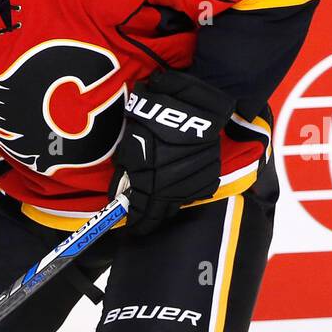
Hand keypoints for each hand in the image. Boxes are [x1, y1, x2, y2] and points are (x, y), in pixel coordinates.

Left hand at [109, 69, 234, 236]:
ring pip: (178, 203)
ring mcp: (193, 184)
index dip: (136, 223)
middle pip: (161, 214)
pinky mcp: (210, 174)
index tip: (131, 228)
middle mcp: (173, 188)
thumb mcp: (130, 143)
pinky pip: (196, 191)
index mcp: (151, 183)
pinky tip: (177, 186)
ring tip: (158, 204)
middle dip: (150, 219)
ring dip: (167, 204)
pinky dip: (185, 191)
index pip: (142, 214)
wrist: (192, 104)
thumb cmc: (153, 119)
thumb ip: (125, 171)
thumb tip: (120, 192)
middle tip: (143, 222)